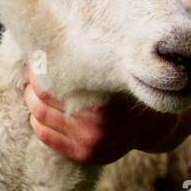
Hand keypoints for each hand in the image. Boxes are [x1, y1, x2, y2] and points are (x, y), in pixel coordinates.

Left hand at [24, 67, 190, 164]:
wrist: (158, 124)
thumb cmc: (129, 87)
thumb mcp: (114, 69)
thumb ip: (88, 59)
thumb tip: (50, 35)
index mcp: (104, 100)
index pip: (52, 81)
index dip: (39, 67)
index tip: (38, 57)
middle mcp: (97, 124)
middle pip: (41, 99)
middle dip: (33, 84)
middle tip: (33, 73)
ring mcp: (91, 142)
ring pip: (39, 117)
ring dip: (32, 101)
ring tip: (33, 90)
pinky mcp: (86, 155)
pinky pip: (46, 136)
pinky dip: (37, 121)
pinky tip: (39, 110)